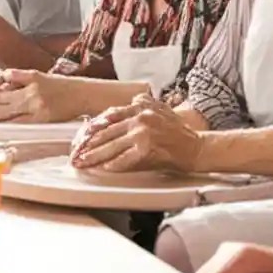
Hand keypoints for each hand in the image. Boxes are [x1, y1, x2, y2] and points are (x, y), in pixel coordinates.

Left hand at [0, 70, 73, 122]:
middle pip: (2, 94)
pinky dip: (6, 123)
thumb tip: (3, 86)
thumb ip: (24, 80)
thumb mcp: (44, 77)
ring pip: (6, 110)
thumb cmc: (65, 87)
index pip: (5, 77)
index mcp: (32, 75)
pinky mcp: (41, 118)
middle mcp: (31, 88)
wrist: (84, 95)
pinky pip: (18, 121)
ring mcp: (35, 104)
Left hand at [70, 94, 200, 171]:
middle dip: (88, 144)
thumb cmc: (178, 131)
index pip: (109, 116)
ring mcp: (143, 133)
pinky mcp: (147, 150)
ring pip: (111, 146)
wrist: (196, 147)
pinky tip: (101, 168)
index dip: (92, 128)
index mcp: (140, 107)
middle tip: (75, 153)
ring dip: (94, 156)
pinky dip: (111, 165)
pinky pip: (124, 159)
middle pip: (106, 132)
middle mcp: (140, 117)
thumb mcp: (159, 108)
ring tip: (82, 162)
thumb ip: (141, 103)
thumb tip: (124, 103)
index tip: (81, 137)